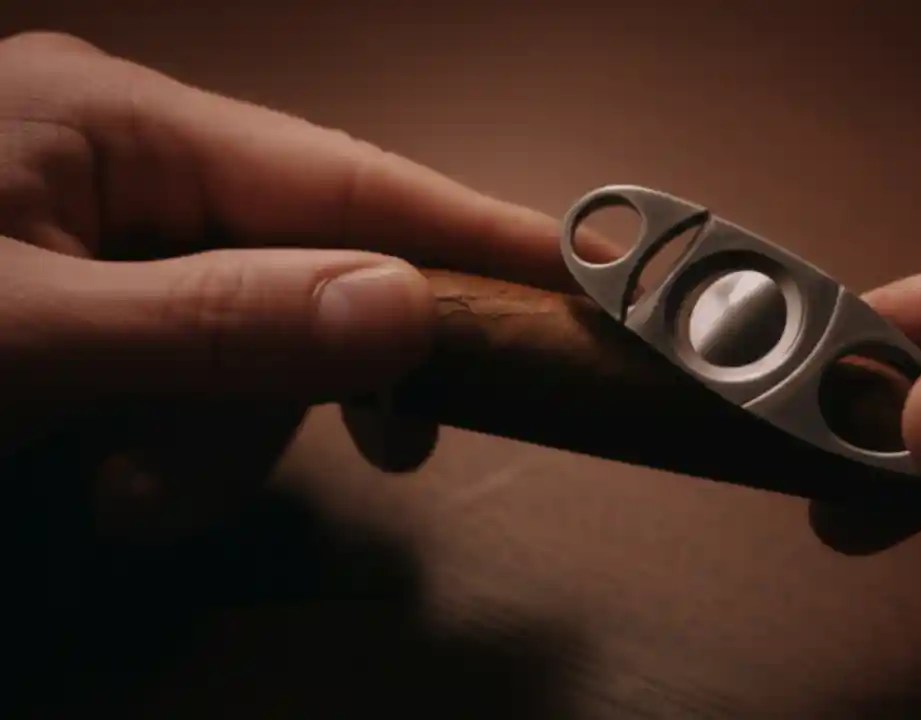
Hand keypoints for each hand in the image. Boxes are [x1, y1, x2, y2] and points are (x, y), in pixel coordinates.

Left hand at [0, 31, 607, 538]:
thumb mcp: (28, 334)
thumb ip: (216, 319)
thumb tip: (404, 309)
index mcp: (122, 127)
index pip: (347, 178)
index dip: (472, 231)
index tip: (587, 275)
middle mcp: (136, 171)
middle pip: (307, 283)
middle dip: (280, 396)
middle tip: (257, 467)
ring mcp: (119, 244)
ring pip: (258, 352)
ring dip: (211, 444)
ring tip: (120, 493)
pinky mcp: (107, 316)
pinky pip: (205, 381)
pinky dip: (177, 446)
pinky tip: (107, 478)